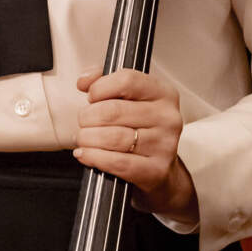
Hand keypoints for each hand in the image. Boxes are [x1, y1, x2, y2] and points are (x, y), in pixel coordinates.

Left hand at [73, 68, 196, 223]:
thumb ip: (104, 81)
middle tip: (84, 122)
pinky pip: (116, 162)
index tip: (92, 97)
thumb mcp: (128, 99)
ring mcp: (164, 145)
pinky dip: (93, 157)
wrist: (159, 170)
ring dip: (87, 139)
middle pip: (112, 111)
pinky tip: (85, 154)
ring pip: (112, 137)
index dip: (100, 88)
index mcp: (163, 93)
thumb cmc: (139, 130)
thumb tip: (84, 81)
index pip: (126, 80)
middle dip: (87, 117)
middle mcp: (167, 117)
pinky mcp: (156, 170)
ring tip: (84, 139)